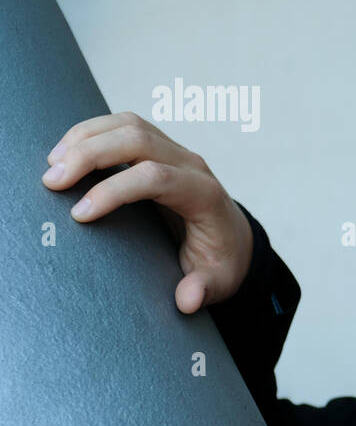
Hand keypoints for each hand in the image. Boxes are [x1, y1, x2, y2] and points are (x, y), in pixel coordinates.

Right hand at [41, 111, 254, 314]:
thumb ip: (205, 289)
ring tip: (53, 164)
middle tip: (52, 182)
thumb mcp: (219, 281)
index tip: (80, 215)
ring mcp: (176, 152)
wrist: (233, 237)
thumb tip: (188, 300)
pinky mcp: (160, 148)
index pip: (157, 178)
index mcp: (204, 195)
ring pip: (129, 125)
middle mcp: (191, 166)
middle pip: (138, 140)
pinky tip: (67, 153)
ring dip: (86, 138)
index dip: (115, 191)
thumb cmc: (221, 259)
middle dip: (90, 155)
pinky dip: (92, 133)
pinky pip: (125, 127)